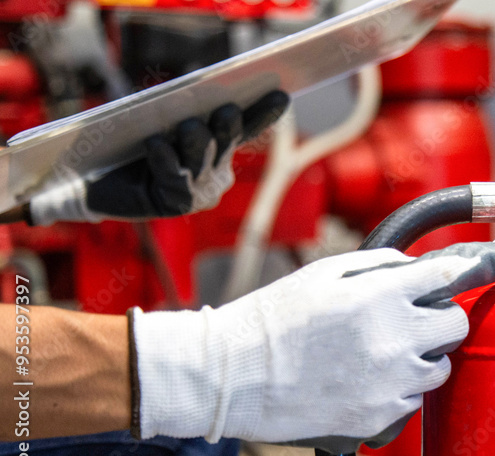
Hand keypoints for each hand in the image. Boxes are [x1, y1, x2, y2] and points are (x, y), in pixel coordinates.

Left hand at [28, 90, 289, 225]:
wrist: (95, 184)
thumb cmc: (129, 151)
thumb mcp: (161, 127)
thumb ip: (183, 117)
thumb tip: (195, 95)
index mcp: (219, 153)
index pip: (247, 129)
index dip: (263, 113)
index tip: (282, 93)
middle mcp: (216, 174)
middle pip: (225, 143)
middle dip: (227, 127)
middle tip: (226, 110)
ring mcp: (200, 193)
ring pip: (202, 160)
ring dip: (196, 142)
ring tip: (188, 125)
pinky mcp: (176, 204)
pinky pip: (174, 177)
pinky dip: (164, 158)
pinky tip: (155, 143)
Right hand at [130, 242, 494, 449]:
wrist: (233, 377)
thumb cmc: (275, 318)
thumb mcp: (328, 271)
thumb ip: (384, 265)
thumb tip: (425, 265)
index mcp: (380, 294)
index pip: (452, 275)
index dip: (480, 265)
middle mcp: (393, 337)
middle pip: (457, 322)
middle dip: (441, 316)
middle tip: (412, 318)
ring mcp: (390, 382)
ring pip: (441, 365)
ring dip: (424, 355)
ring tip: (382, 352)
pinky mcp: (381, 417)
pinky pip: (415, 399)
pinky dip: (402, 388)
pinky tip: (367, 379)